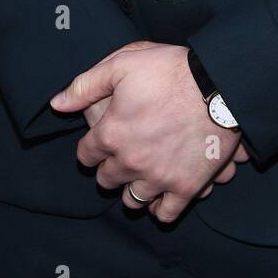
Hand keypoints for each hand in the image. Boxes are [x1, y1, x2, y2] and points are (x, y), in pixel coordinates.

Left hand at [50, 42, 249, 221]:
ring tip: (140, 175)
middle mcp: (130, 162)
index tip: (98, 143)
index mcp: (111, 133)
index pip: (85, 154)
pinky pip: (164, 213)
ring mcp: (159, 178)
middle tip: (121, 156)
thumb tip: (57, 104)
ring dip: (132, 189)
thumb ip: (85, 86)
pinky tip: (160, 194)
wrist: (220, 84)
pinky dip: (160, 207)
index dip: (90, 147)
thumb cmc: (171, 70)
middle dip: (109, 168)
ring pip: (131, 200)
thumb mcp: (122, 64)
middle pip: (106, 179)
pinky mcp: (186, 187)